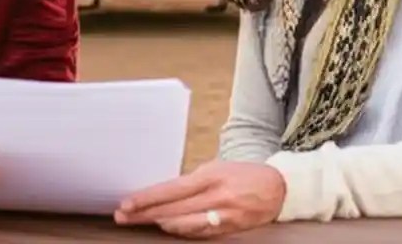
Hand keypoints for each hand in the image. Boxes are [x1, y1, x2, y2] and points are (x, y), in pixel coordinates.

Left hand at [113, 160, 285, 238]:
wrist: (278, 188)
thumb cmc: (243, 174)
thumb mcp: (217, 168)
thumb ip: (192, 181)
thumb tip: (164, 193)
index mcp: (211, 176)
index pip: (171, 189)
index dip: (147, 198)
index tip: (127, 204)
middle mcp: (216, 196)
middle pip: (172, 209)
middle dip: (145, 214)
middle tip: (122, 216)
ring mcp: (223, 215)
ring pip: (183, 225)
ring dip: (161, 224)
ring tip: (143, 221)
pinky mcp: (229, 229)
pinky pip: (198, 232)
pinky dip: (181, 231)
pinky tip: (168, 228)